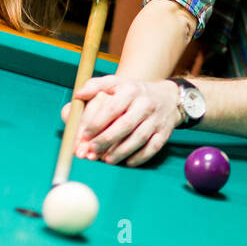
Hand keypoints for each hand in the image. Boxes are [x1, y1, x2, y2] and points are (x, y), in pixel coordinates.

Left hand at [59, 76, 180, 166]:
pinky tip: (127, 162)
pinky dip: (140, 157)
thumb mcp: (116, 83)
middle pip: (125, 125)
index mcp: (131, 91)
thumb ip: (95, 85)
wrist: (168, 97)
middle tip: (91, 151)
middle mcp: (145, 104)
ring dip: (121, 152)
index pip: (112, 108)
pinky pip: (153, 147)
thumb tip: (78, 95)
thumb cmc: (135, 93)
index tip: (83, 136)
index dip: (96, 124)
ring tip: (106, 160)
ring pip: (139, 138)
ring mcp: (157, 119)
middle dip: (106, 140)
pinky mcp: (165, 132)